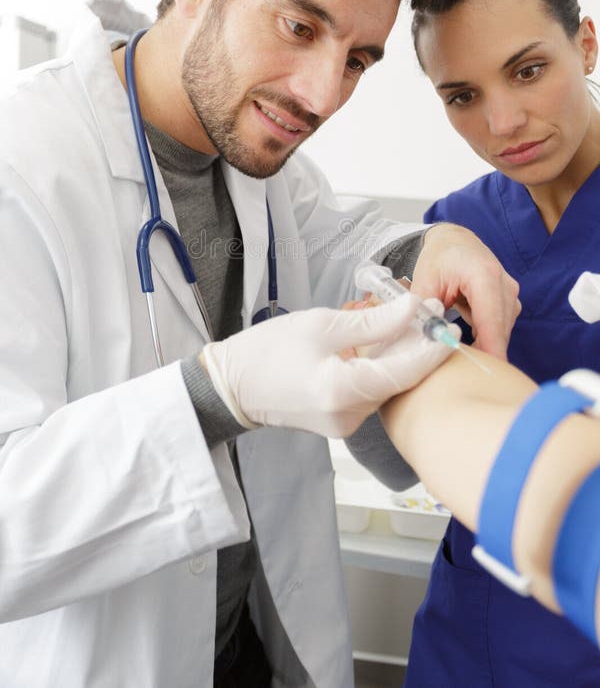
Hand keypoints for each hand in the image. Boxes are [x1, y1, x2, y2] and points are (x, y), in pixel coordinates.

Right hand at [200, 297, 455, 437]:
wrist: (233, 386)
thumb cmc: (269, 350)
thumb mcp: (322, 324)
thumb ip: (373, 321)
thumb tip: (414, 309)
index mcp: (345, 391)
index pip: (406, 371)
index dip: (432, 346)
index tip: (446, 321)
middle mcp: (351, 416)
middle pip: (399, 379)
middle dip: (414, 345)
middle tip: (423, 311)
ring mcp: (346, 424)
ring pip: (386, 385)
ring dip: (395, 355)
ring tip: (396, 320)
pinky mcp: (341, 423)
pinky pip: (370, 392)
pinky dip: (376, 367)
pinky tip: (373, 343)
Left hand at [412, 223, 520, 358]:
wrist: (454, 242)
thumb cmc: (439, 259)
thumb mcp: (424, 281)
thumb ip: (425, 310)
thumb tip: (428, 339)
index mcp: (483, 275)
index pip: (491, 319)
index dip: (491, 348)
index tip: (489, 371)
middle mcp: (504, 284)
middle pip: (498, 330)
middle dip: (483, 352)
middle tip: (461, 369)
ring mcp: (510, 293)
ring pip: (500, 332)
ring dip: (483, 344)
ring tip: (459, 351)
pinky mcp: (510, 302)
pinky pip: (499, 328)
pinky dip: (485, 337)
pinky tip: (468, 340)